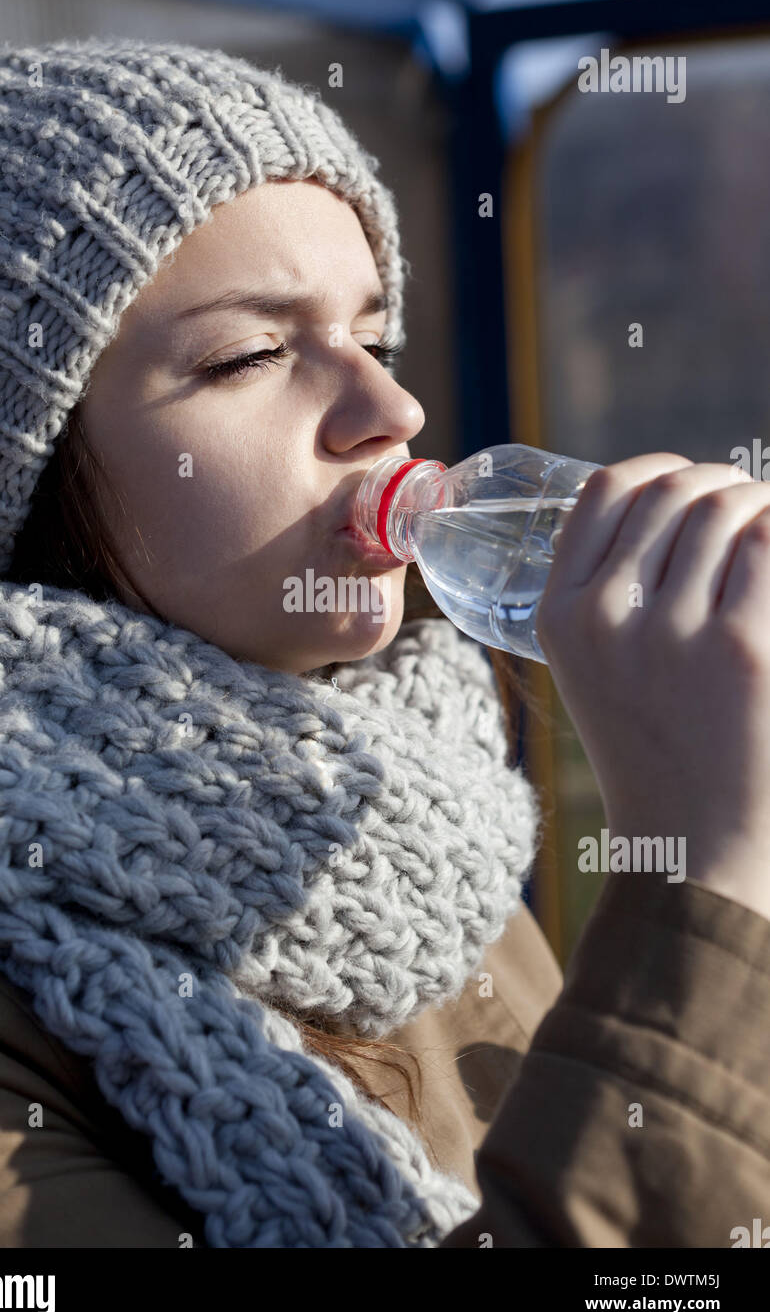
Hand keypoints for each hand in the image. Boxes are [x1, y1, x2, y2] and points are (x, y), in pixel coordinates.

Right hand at [536, 452, 769, 920]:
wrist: (693, 844)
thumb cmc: (653, 749)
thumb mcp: (595, 668)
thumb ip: (607, 593)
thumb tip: (674, 500)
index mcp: (562, 617)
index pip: (604, 492)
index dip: (657, 468)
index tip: (690, 480)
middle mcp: (607, 618)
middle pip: (672, 493)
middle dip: (721, 484)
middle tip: (750, 504)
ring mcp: (675, 634)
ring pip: (725, 511)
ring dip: (760, 504)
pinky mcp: (744, 649)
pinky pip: (769, 547)